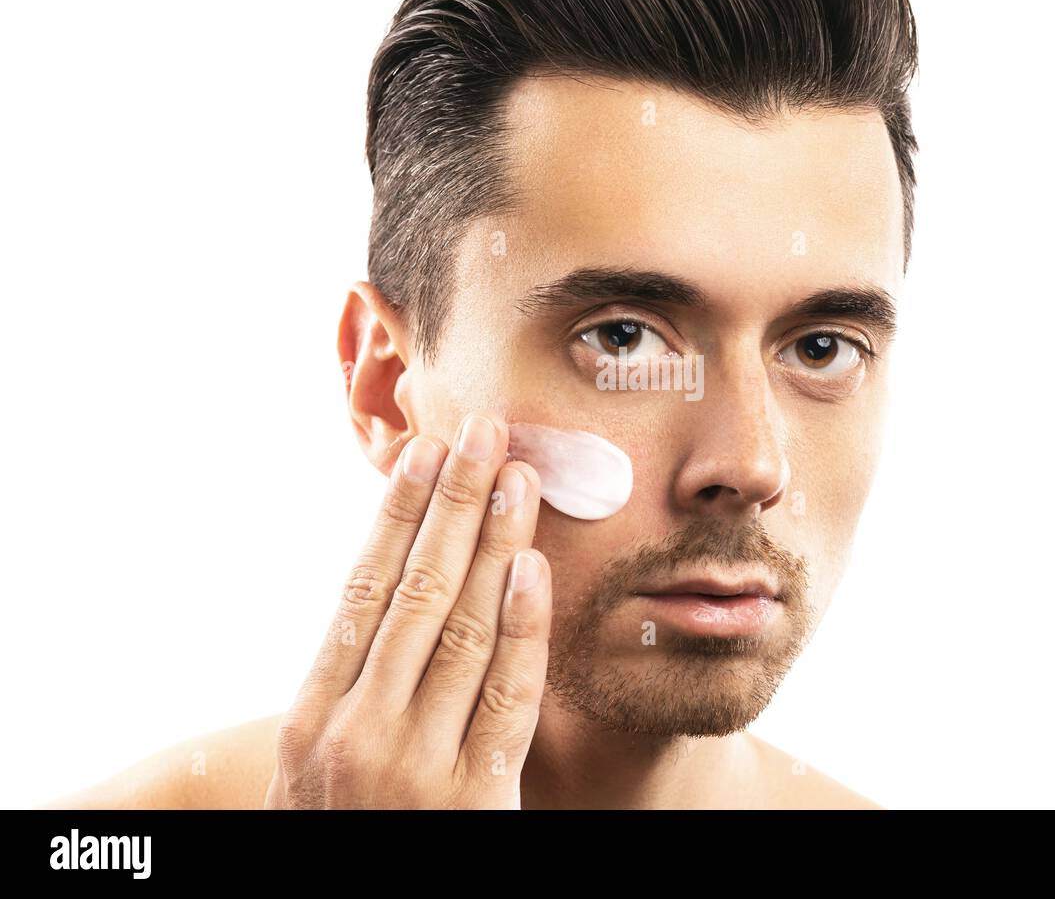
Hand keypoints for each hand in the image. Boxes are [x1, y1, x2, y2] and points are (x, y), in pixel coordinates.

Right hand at [263, 412, 550, 807]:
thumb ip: (357, 681)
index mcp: (315, 713)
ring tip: (518, 476)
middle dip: (454, 504)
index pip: (361, 588)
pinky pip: (506, 698)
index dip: (398, 514)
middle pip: (414, 591)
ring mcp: (418, 764)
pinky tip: (532, 568)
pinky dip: (521, 628)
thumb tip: (398, 582)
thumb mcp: (322, 761)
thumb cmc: (342, 830)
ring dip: (493, 545)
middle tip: (484, 432)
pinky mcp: (476, 798)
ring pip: (462, 629)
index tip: (427, 453)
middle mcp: (360, 729)